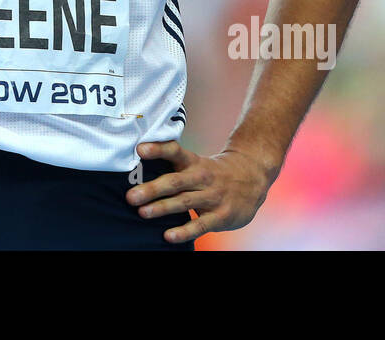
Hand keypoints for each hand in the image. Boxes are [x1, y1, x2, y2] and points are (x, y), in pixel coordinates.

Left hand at [126, 141, 275, 243]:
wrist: (253, 175)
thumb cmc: (214, 171)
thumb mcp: (196, 163)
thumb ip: (172, 166)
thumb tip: (136, 169)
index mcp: (194, 162)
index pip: (175, 151)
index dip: (158, 149)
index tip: (140, 150)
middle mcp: (202, 177)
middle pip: (175, 181)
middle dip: (152, 188)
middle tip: (131, 195)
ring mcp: (213, 197)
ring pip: (185, 202)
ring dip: (163, 208)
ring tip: (142, 212)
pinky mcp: (221, 216)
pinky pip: (200, 225)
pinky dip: (184, 231)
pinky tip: (168, 236)